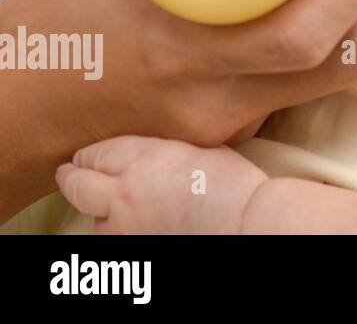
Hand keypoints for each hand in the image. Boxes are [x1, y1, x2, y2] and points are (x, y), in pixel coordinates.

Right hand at [0, 0, 356, 219]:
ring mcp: (223, 125)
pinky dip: (307, 61)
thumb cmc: (60, 8)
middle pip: (340, 65)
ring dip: (350, 35)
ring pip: (327, 88)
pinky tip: (293, 18)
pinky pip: (291, 103)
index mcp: (188, 40)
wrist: (17, 102)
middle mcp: (215, 92)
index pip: (302, 34)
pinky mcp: (224, 143)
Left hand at [56, 136, 266, 233]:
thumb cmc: (233, 184)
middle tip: (68, 173)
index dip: (90, 154)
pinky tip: (132, 224)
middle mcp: (122, 194)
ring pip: (93, 218)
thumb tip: (149, 149)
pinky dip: (116, 231)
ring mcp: (124, 228)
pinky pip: (111, 240)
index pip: (96, 153)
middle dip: (72, 178)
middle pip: (77, 186)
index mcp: (141, 159)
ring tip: (114, 203)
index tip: (88, 154)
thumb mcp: (198, 147)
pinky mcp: (132, 252)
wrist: (245, 224)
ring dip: (100, 208)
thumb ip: (163, 148)